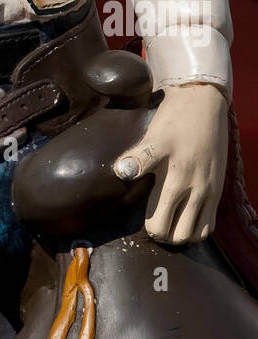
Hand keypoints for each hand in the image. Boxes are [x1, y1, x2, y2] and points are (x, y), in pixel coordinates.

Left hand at [113, 83, 227, 244]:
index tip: (143, 221)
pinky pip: (210, 222)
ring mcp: (210, 191)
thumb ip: (139, 158)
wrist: (203, 102)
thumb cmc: (176, 119)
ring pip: (198, 233)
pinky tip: (187, 217)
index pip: (161, 225)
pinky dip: (199, 227)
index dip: (149, 229)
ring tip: (171, 223)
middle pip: (180, 236)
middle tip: (155, 225)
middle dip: (165, 236)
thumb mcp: (155, 136)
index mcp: (176, 181)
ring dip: (183, 234)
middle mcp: (196, 191)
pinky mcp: (218, 188)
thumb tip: (120, 173)